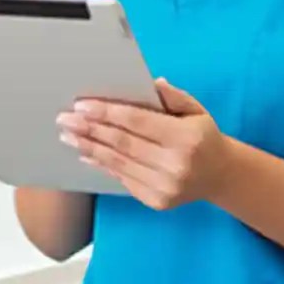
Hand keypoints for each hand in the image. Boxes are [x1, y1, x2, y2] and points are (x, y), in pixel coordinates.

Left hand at [56, 78, 235, 209]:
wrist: (219, 175)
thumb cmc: (202, 135)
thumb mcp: (194, 109)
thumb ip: (171, 96)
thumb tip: (148, 83)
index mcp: (186, 138)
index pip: (137, 122)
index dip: (107, 113)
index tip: (81, 105)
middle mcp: (175, 165)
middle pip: (122, 143)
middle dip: (89, 129)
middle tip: (64, 119)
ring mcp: (165, 187)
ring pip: (118, 163)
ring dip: (89, 147)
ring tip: (68, 135)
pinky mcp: (156, 201)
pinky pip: (122, 179)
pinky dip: (101, 164)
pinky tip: (85, 153)